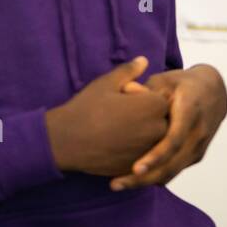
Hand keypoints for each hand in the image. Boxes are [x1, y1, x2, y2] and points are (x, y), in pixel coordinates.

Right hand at [44, 57, 169, 175]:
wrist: (65, 141)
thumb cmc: (86, 108)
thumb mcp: (106, 83)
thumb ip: (129, 71)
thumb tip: (144, 60)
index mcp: (153, 106)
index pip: (161, 99)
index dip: (144, 98)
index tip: (125, 98)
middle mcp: (156, 129)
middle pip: (161, 120)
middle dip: (147, 117)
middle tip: (121, 116)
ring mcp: (147, 150)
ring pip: (153, 140)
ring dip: (141, 134)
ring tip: (117, 129)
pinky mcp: (136, 166)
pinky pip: (141, 156)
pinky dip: (133, 150)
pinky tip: (114, 144)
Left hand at [110, 64, 226, 190]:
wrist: (214, 91)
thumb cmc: (183, 84)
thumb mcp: (165, 80)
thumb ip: (146, 90)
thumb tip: (125, 91)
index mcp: (191, 111)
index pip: (174, 139)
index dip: (155, 156)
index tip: (135, 169)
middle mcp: (199, 132)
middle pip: (172, 164)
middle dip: (144, 178)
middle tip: (116, 184)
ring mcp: (199, 146)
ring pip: (172, 172)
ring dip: (146, 181)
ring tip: (119, 184)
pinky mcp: (196, 155)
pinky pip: (174, 170)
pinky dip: (155, 176)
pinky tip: (133, 178)